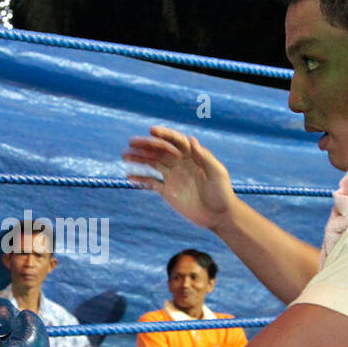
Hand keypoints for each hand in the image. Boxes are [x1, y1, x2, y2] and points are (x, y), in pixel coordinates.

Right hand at [123, 125, 237, 230]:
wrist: (219, 215)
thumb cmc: (222, 192)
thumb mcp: (217, 173)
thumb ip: (204, 157)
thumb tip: (192, 140)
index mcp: (192, 156)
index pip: (175, 141)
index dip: (164, 134)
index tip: (152, 131)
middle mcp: (180, 163)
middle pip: (160, 150)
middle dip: (145, 145)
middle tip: (131, 142)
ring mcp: (173, 176)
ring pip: (152, 164)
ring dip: (139, 159)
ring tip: (125, 156)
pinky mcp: (168, 191)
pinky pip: (151, 183)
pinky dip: (141, 179)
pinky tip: (130, 176)